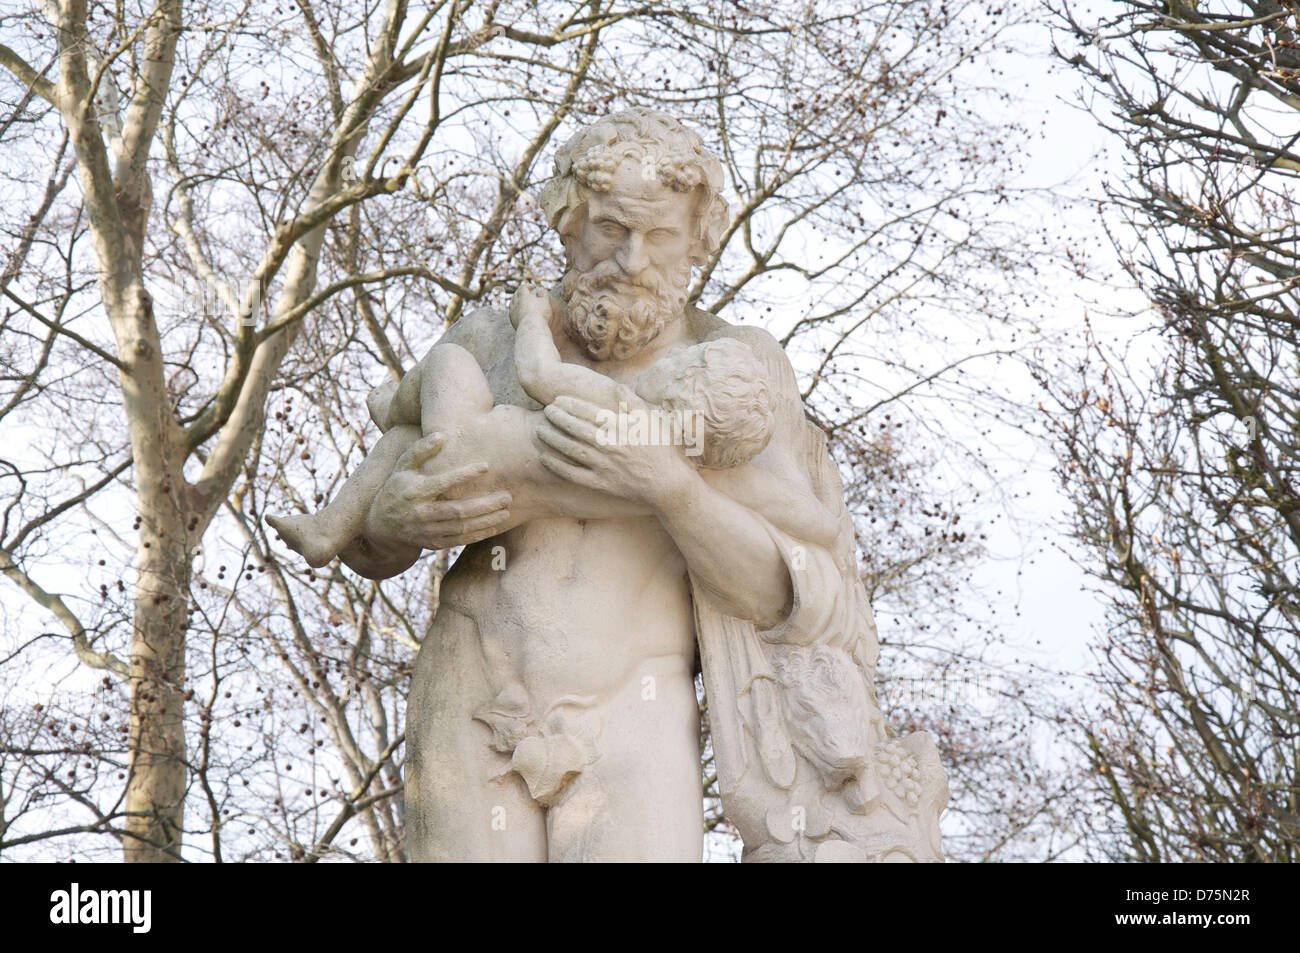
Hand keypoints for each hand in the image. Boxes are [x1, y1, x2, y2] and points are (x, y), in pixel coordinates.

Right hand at [366, 432, 512, 549]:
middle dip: (485, 504)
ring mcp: (427, 531)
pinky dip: (478, 534)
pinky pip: (459, 540)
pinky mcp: (433, 543)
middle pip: (458, 511)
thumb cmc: (398, 487)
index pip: (442, 482)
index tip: (486, 465)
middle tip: (507, 496)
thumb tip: (442, 435)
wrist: (381, 524)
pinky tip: (495, 525)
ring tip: (506, 510)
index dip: (464, 474)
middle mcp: (421, 513)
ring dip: (486, 520)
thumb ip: (420, 450)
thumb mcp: (403, 466)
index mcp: (415, 491)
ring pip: (461, 528)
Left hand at [509, 283, 551, 329]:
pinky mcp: (513, 320)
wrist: (532, 329)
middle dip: (520, 293)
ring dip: (515, 301)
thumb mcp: (545, 302)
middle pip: (515, 295)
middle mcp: (516, 303)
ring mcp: (513, 312)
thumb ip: (543, 294)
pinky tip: (518, 312)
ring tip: (519, 301)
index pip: (523, 288)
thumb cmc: (541, 314)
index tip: (532, 287)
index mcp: (523, 297)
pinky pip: (512, 312)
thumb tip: (541, 289)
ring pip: (512, 303)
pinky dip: (514, 310)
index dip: (527, 286)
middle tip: (524, 293)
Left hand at [534, 395, 694, 507]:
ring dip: (553, 439)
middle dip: (558, 418)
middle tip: (546, 411)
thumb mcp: (649, 419)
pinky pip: (573, 474)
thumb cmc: (660, 448)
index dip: (570, 405)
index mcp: (620, 428)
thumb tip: (615, 385)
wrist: (666, 483)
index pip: (589, 412)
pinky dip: (557, 466)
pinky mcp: (600, 483)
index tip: (558, 400)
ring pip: (570, 449)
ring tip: (540, 430)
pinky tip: (545, 458)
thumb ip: (631, 401)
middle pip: (576, 429)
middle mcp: (609, 445)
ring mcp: (603, 466)